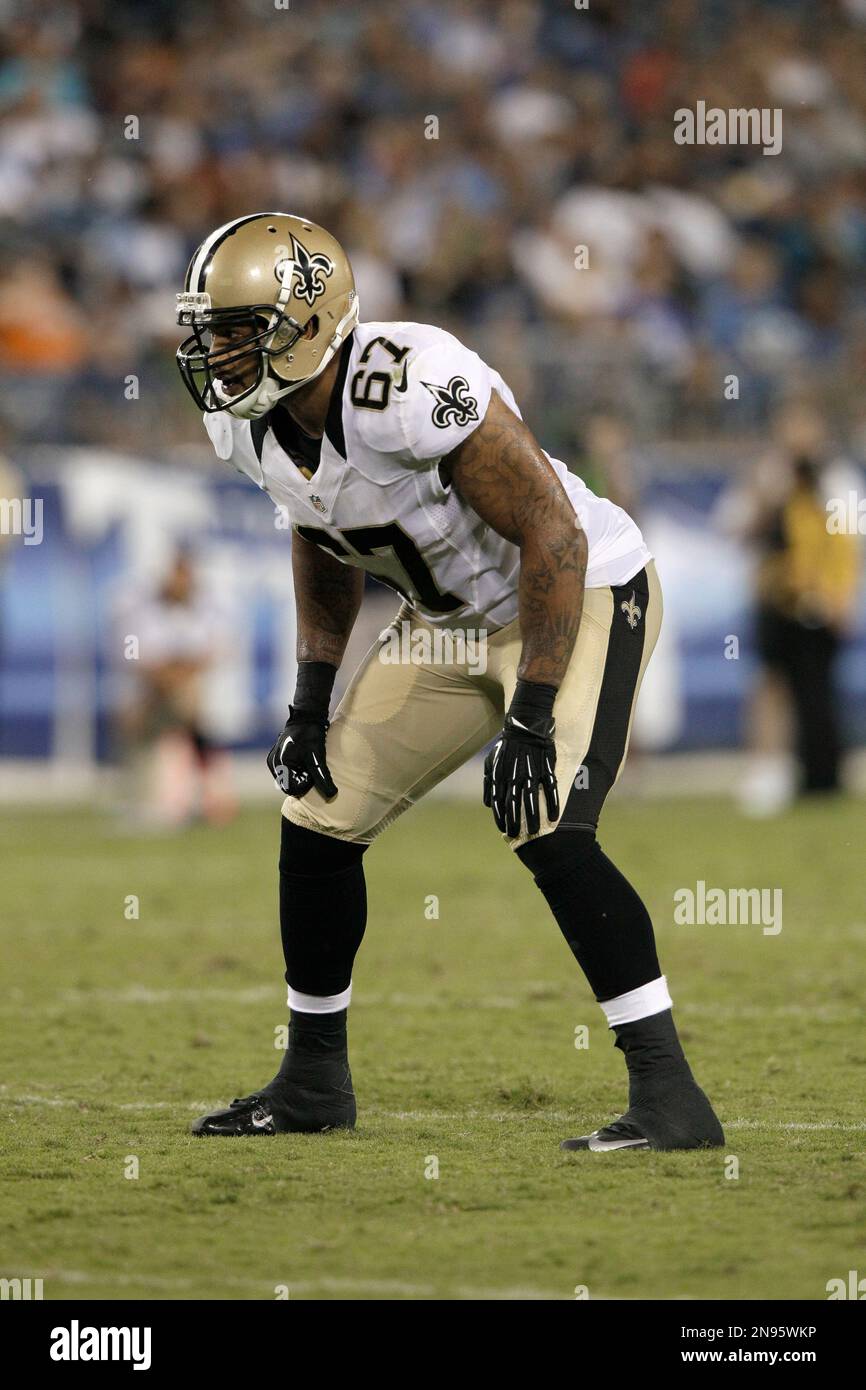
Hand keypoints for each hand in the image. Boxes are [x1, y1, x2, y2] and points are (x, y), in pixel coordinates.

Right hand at [266, 707, 337, 799]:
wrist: (307, 716)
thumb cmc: (311, 734)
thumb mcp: (317, 756)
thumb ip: (322, 776)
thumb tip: (332, 794)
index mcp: (279, 764)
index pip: (292, 789)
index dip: (306, 785)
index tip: (315, 773)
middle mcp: (273, 763)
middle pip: (290, 785)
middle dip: (303, 780)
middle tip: (314, 768)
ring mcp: (275, 760)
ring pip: (290, 778)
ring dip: (301, 775)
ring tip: (311, 764)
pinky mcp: (279, 756)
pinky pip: (289, 771)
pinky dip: (299, 770)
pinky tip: (307, 761)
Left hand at [483, 707, 558, 837]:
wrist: (525, 723)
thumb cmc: (508, 744)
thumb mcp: (492, 761)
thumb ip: (488, 782)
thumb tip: (488, 804)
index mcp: (501, 774)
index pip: (498, 801)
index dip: (501, 817)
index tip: (503, 830)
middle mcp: (514, 775)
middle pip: (514, 803)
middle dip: (515, 822)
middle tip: (517, 836)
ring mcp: (531, 771)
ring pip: (532, 798)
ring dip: (534, 817)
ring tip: (536, 832)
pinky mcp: (546, 766)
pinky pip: (550, 788)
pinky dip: (552, 803)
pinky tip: (554, 817)